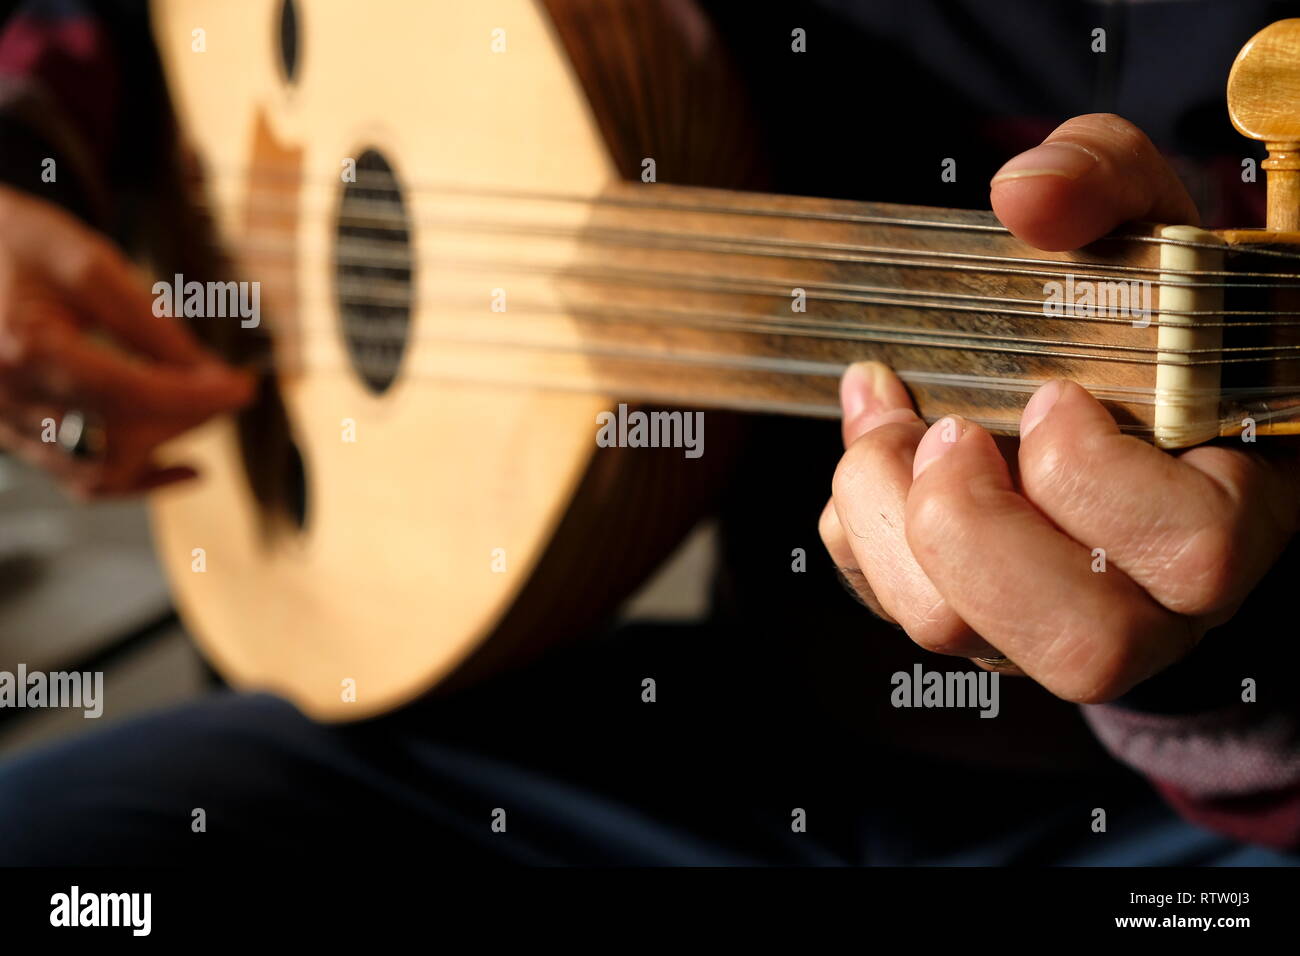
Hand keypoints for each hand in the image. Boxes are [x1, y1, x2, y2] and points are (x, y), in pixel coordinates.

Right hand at [0, 186, 253, 497]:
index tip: (244, 388)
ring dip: (164, 445)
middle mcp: (8, 396)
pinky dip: (136, 477)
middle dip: (187, 415)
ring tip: (204, 408)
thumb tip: (209, 376)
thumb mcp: (89, 263)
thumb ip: (148, 322)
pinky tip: (187, 466)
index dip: (196, 396)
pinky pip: (79, 478)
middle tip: (229, 386)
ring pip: (101, 469)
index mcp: (24, 346)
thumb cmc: (24, 242)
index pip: (130, 392)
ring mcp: (6, 423)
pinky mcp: (16, 436)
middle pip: (119, 435)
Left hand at [819, 114, 1299, 703]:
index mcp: (1226, 507)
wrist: (1098, 366)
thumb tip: (1025, 195)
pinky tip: (873, 451)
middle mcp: (1149, 595)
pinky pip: (887, 603)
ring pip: (960, 636)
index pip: (1196, 550)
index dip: (1098, 481)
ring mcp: (1048, 618)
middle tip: (948, 429)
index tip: (1050, 394)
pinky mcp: (968, 616)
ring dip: (890, 522)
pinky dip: (853, 524)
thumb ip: (1101, 183)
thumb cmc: (1138, 308)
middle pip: (1085, 644)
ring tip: (885, 426)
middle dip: (978, 526)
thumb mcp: (1137, 223)